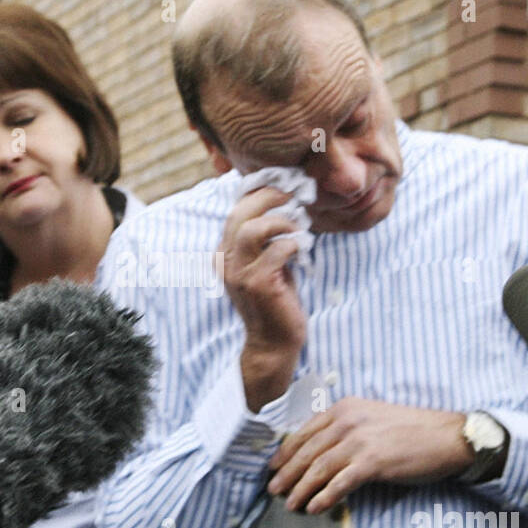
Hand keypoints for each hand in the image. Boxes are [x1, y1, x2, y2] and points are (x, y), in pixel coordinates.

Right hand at [218, 186, 306, 409]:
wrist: (273, 343)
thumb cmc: (275, 301)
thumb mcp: (265, 265)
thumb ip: (265, 240)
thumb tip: (284, 204)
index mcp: (224, 253)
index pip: (235, 211)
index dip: (258, 192)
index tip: (282, 184)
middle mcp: (225, 261)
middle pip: (239, 213)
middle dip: (269, 197)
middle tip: (294, 195)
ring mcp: (238, 273)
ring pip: (253, 228)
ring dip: (281, 222)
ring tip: (298, 227)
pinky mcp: (257, 284)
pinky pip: (277, 249)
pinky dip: (294, 244)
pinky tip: (303, 251)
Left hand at [266, 398, 471, 513]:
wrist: (447, 437)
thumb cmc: (411, 430)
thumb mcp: (371, 418)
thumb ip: (345, 428)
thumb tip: (319, 451)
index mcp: (344, 408)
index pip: (304, 432)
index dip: (285, 452)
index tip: (274, 467)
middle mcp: (347, 421)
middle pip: (306, 451)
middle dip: (287, 473)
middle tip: (273, 490)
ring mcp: (359, 441)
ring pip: (318, 469)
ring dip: (300, 489)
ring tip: (290, 504)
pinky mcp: (372, 462)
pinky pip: (340, 483)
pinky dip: (324, 497)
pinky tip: (314, 507)